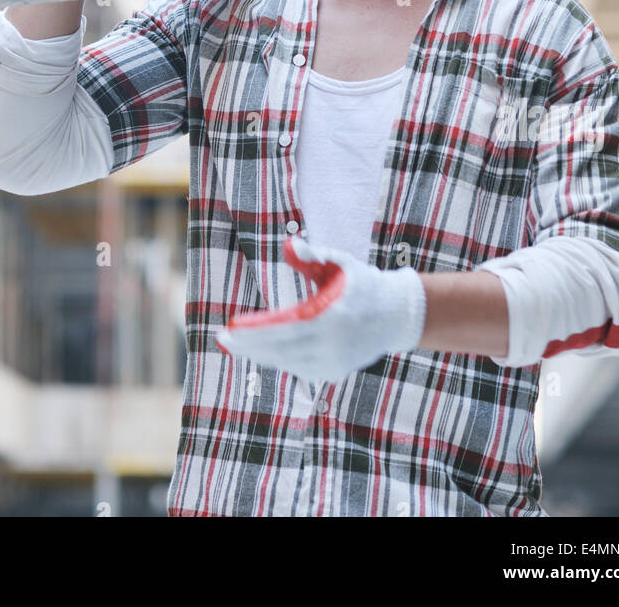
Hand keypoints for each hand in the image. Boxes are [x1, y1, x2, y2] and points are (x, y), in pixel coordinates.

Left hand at [215, 235, 427, 384]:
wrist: (396, 316)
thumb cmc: (362, 283)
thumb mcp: (341, 263)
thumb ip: (314, 255)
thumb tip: (288, 245)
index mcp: (331, 316)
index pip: (285, 327)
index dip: (256, 330)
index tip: (231, 327)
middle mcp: (332, 345)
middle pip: (281, 350)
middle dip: (249, 345)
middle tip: (222, 338)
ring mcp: (333, 363)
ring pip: (287, 363)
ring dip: (260, 354)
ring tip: (236, 343)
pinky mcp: (333, 373)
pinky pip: (298, 369)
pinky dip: (278, 359)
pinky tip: (261, 350)